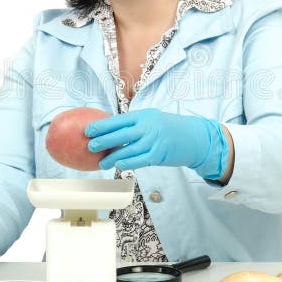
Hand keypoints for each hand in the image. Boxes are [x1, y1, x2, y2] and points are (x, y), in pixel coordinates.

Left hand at [85, 108, 228, 179]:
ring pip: (127, 151)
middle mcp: (147, 126)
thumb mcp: (152, 119)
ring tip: (101, 162)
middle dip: (102, 141)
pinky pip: (137, 161)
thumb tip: (109, 130)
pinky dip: (126, 164)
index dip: (101, 126)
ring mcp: (153, 141)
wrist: (193, 137)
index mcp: (143, 115)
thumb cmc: (168, 128)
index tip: (88, 130)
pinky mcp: (158, 155)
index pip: (118, 120)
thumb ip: (134, 124)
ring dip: (112, 157)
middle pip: (119, 135)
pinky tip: (118, 166)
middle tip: (90, 146)